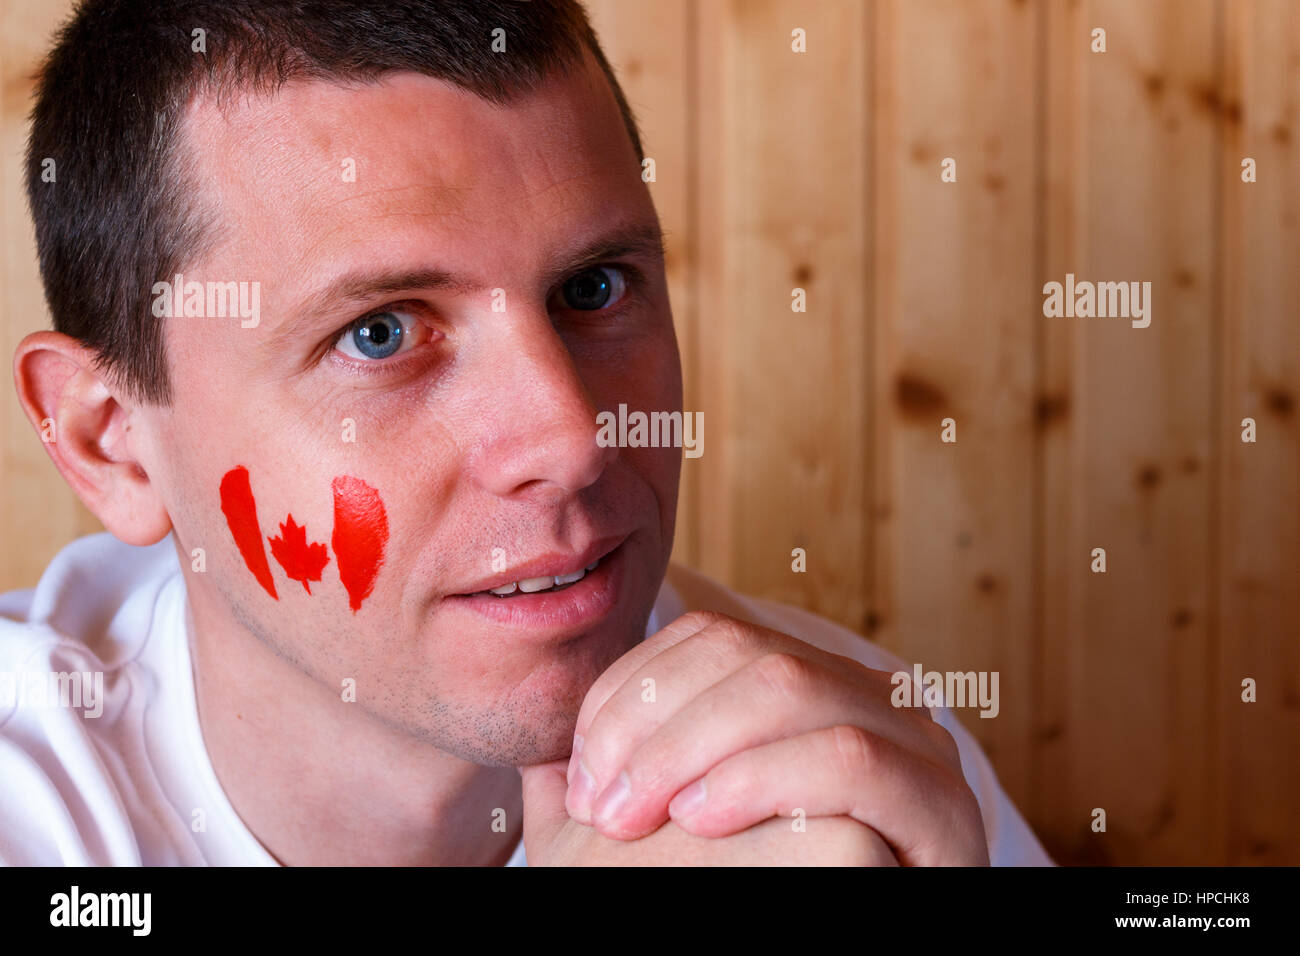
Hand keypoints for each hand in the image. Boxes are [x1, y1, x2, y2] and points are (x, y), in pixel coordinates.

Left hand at [555, 611, 988, 865]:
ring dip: (692, 746)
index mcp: (809, 690)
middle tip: (598, 807)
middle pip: (746, 653)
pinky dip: (765, 776)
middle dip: (652, 722)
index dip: (630, 690)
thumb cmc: (745, 901)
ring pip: (794, 688)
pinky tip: (705, 819)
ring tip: (635, 817)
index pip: (710, 638)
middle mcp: (868, 699)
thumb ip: (621, 786)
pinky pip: (851, 758)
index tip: (580, 773)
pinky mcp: (943, 808)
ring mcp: (915, 745)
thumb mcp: (667, 841)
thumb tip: (547, 752)